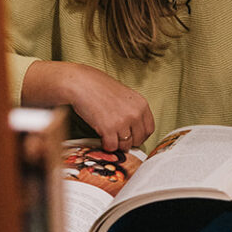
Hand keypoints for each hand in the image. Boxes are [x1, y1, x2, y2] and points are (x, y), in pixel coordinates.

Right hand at [25, 61, 154, 152]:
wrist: (82, 84)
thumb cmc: (100, 88)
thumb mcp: (125, 96)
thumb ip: (132, 111)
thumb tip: (134, 130)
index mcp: (141, 104)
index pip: (149, 129)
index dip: (139, 136)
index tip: (132, 137)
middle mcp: (135, 114)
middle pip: (138, 139)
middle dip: (128, 142)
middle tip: (118, 138)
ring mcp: (123, 122)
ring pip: (125, 145)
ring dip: (116, 144)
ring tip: (108, 136)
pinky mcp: (109, 129)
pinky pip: (112, 147)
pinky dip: (106, 146)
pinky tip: (101, 138)